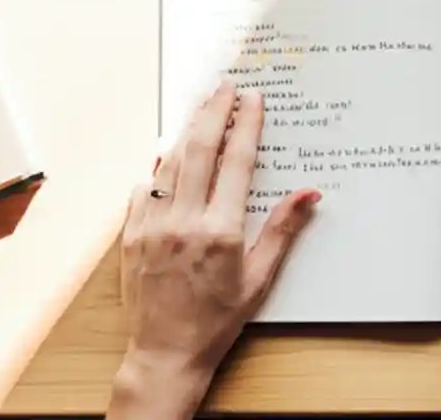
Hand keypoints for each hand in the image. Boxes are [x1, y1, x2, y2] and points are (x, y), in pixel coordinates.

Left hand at [108, 80, 320, 419]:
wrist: (165, 353)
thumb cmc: (216, 321)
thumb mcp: (259, 279)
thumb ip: (283, 231)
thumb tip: (309, 194)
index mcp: (220, 230)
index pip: (236, 162)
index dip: (246, 125)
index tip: (253, 99)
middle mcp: (183, 221)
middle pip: (199, 149)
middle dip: (214, 112)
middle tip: (224, 86)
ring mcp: (152, 225)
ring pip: (169, 163)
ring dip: (186, 131)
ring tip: (199, 108)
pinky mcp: (131, 235)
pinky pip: (143, 188)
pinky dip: (158, 166)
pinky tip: (167, 154)